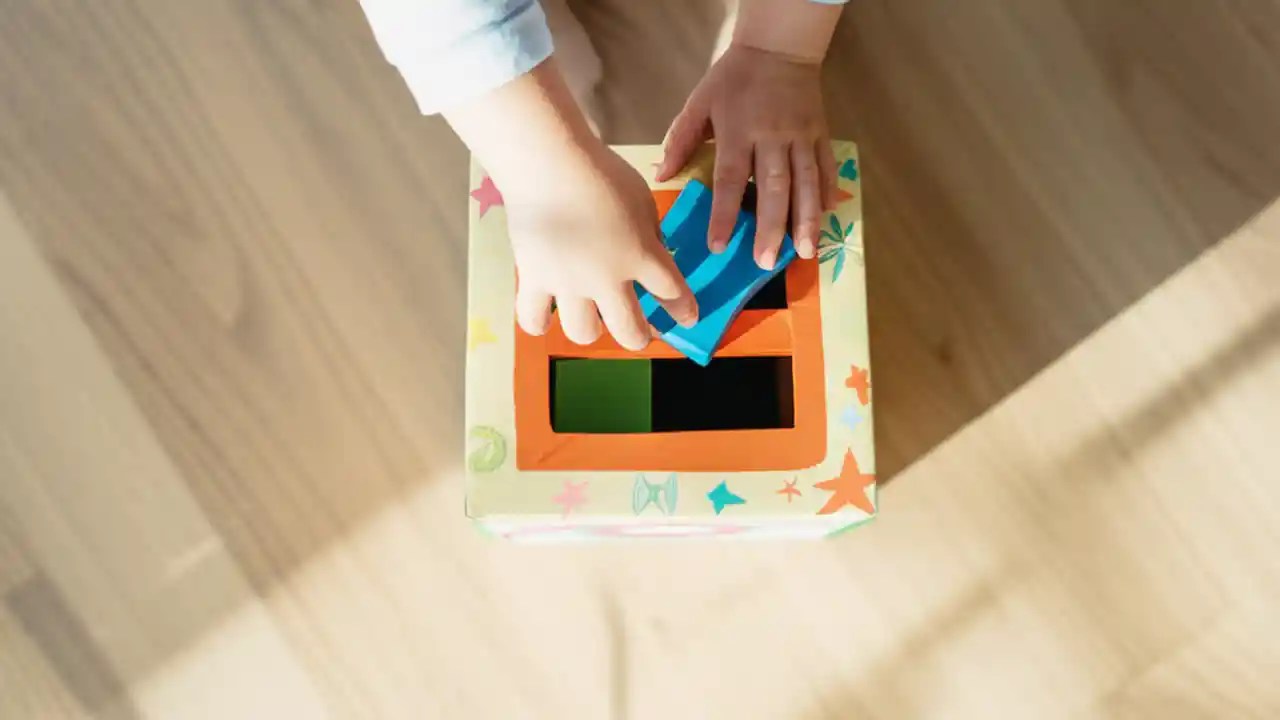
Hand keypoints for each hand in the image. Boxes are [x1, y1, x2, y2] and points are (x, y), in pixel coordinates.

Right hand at [443, 58, 696, 350]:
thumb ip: (649, 231)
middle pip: (630, 332)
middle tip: (639, 330)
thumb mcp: (642, 199)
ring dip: (593, 330)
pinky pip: (534, 319)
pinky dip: (541, 321)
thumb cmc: (601, 173)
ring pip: (584, 334)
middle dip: (641, 337)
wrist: (549, 165)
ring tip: (591, 317)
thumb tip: (650, 250)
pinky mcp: (533, 281)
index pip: (672, 293)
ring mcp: (568, 285)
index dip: (683, 309)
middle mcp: (606, 280)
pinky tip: (547, 313)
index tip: (686, 318)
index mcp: (640, 255)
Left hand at [657, 44, 838, 268]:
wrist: (779, 47)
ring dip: (806, 220)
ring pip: (807, 184)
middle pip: (773, 188)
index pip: (730, 179)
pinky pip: (826, 168)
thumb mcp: (700, 101)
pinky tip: (826, 219)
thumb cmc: (733, 78)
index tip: (718, 245)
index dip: (723, 213)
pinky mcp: (821, 135)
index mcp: (738, 131)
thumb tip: (661, 176)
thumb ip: (681, 140)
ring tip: (805, 252)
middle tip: (766, 262)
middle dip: (771, 228)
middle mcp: (772, 137)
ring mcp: (801, 137)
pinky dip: (828, 193)